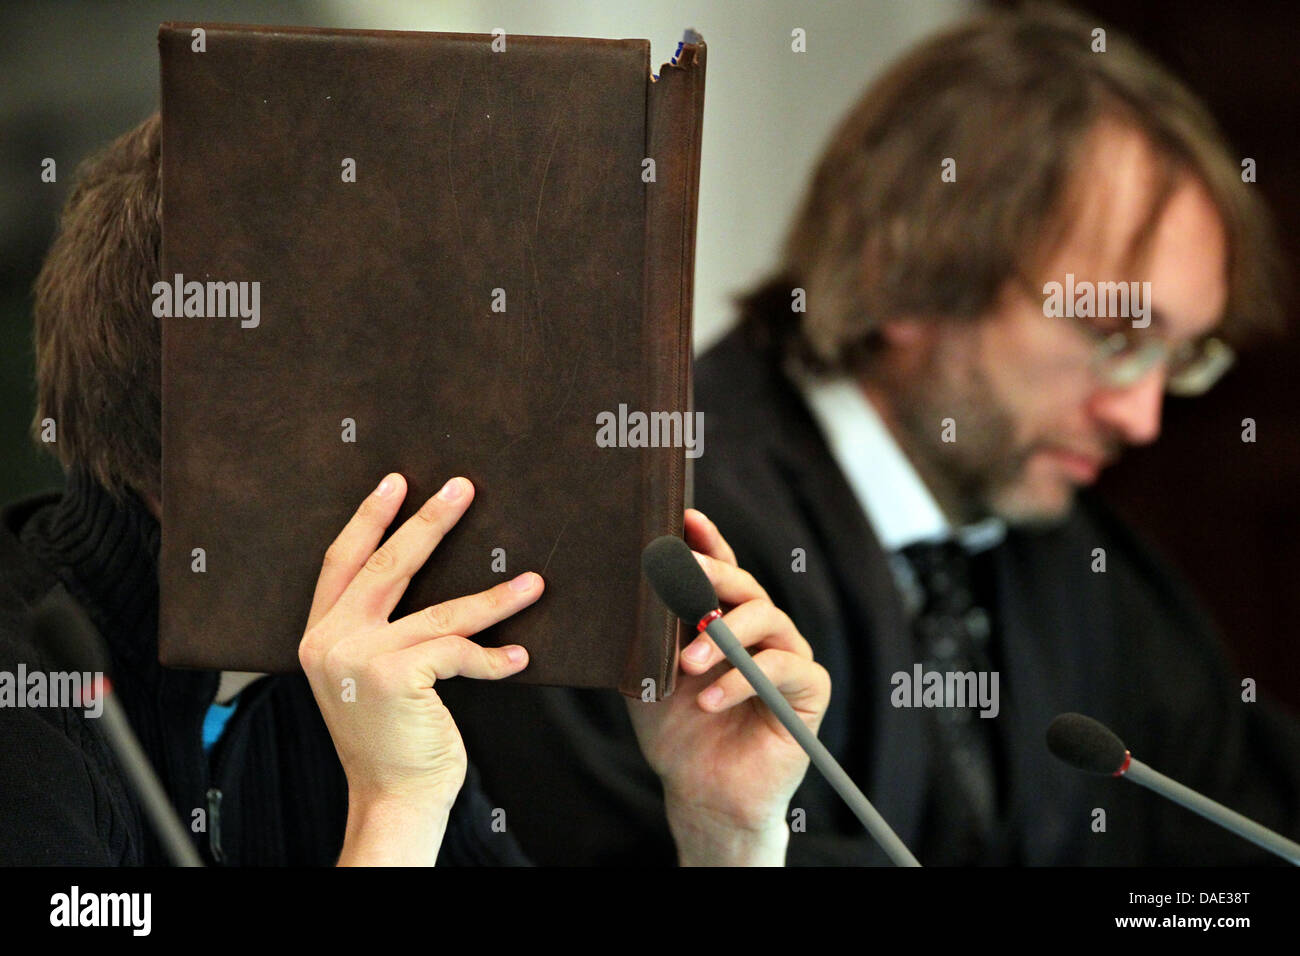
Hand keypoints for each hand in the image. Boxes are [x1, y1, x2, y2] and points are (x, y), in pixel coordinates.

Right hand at [298, 473, 543, 864]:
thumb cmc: (392, 738)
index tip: (396, 481)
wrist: (391, 799)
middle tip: (463, 489)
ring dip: (494, 597)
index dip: (369, 518)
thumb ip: (379, 632)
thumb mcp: (371, 677)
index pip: (342, 561)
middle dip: (430, 522)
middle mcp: (330, 642)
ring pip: (440, 611)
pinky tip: (518, 659)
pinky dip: (494, 657)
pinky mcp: (395, 678)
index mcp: (320, 635)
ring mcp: (360, 659)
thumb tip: (432, 583)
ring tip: (532, 582)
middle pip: (388, 566)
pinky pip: (459, 651)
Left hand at [626, 509, 830, 864]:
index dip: (707, 541)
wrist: (701, 792)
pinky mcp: (809, 689)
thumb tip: (626, 587)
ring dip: (722, 637)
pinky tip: (709, 700)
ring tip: (687, 664)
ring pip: (766, 619)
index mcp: (724, 617)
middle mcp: (761, 629)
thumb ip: (647, 631)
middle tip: (679, 578)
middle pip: (744, 585)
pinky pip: (782, 668)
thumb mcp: (650, 672)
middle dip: (710, 576)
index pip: (719, 569)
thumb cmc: (675, 730)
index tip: (683, 519)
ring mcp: (788, 655)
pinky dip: (743, 679)